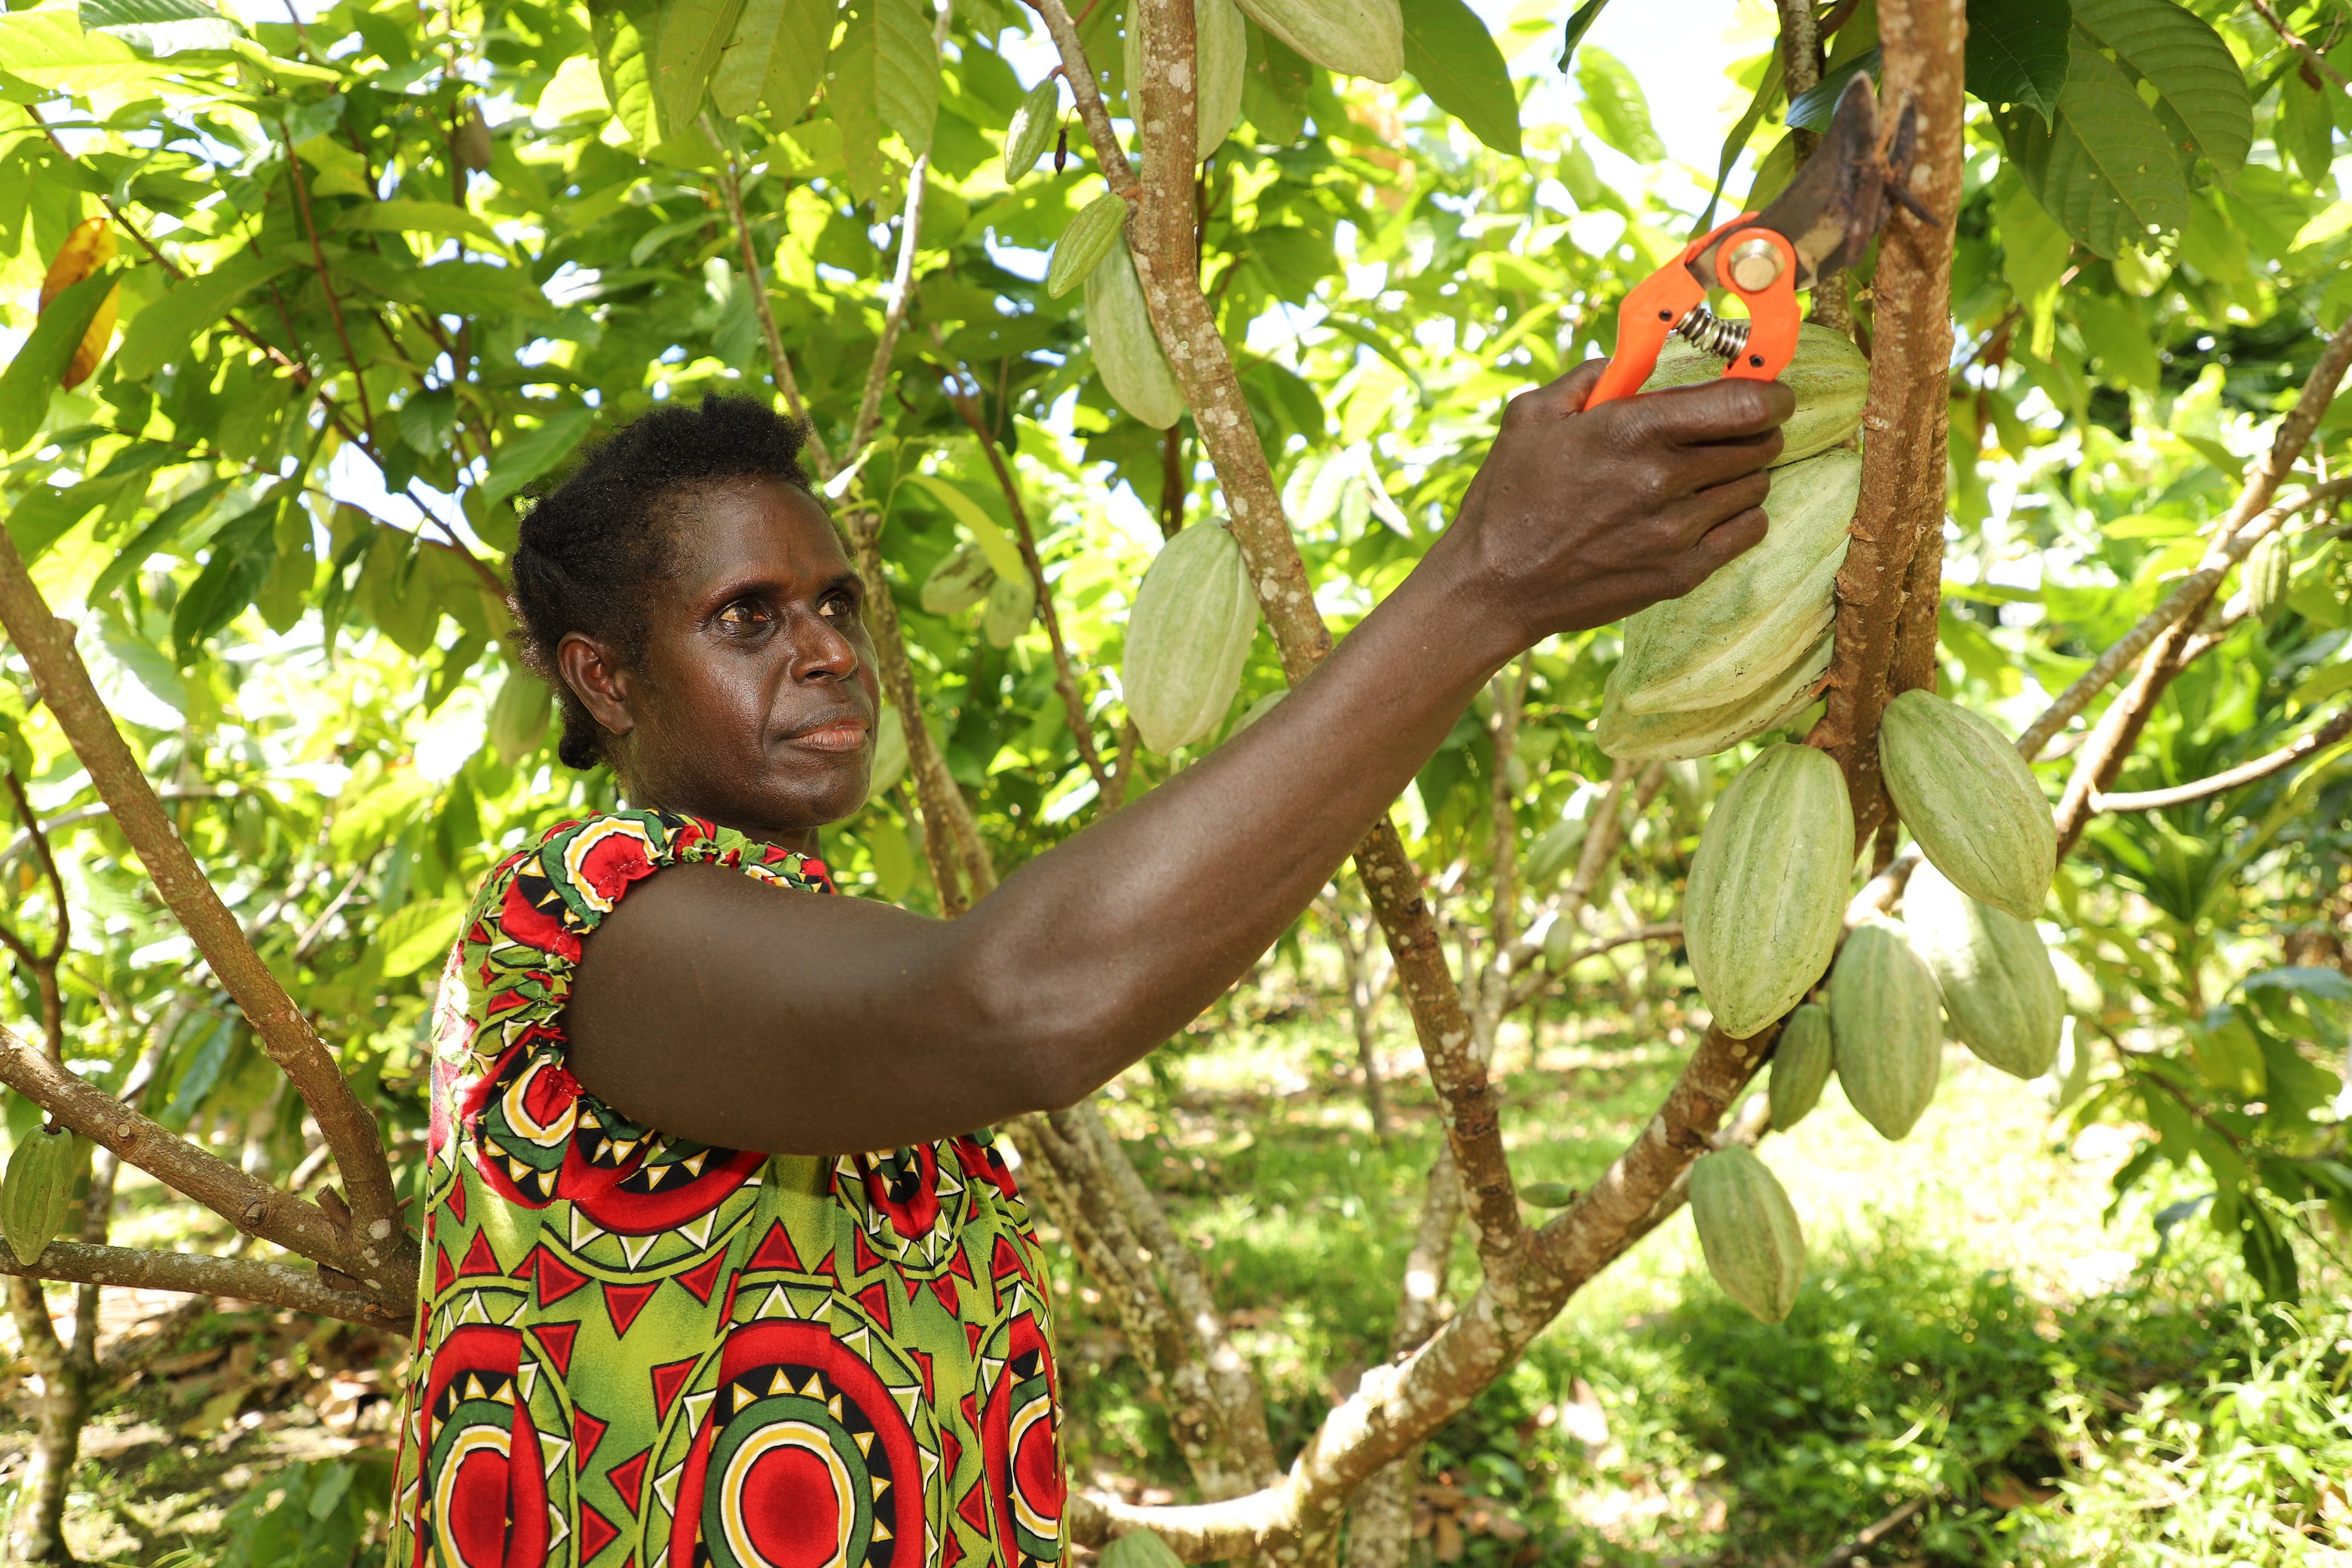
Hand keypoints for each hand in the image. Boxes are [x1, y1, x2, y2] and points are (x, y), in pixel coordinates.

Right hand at [1431, 358, 1793, 644]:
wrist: (1493, 587)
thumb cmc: (1507, 498)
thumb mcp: (1532, 416)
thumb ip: (1590, 375)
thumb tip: (1633, 357)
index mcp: (1632, 430)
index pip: (1746, 403)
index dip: (1772, 393)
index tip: (1771, 391)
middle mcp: (1663, 480)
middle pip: (1761, 443)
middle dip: (1757, 429)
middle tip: (1736, 429)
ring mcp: (1676, 533)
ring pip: (1756, 486)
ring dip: (1744, 472)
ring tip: (1711, 472)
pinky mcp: (1680, 574)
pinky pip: (1747, 531)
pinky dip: (1739, 515)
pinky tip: (1707, 510)